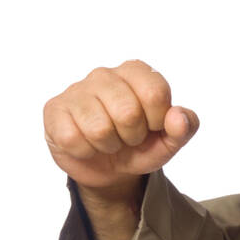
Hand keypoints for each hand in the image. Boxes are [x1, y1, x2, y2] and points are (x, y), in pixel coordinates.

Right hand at [43, 60, 198, 194]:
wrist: (109, 168)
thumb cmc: (141, 145)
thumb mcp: (169, 141)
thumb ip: (185, 128)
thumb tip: (179, 116)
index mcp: (136, 72)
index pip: (155, 93)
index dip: (157, 121)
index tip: (152, 126)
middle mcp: (104, 74)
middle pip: (127, 112)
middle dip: (132, 136)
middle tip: (127, 137)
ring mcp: (76, 90)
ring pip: (99, 128)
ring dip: (109, 146)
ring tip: (108, 140)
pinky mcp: (54, 109)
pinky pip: (73, 139)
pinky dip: (86, 151)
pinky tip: (86, 143)